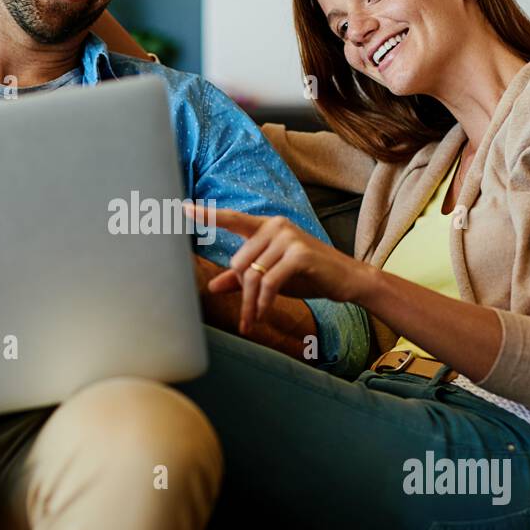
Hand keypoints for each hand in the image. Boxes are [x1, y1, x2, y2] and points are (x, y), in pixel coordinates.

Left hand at [182, 202, 366, 334]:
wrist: (347, 279)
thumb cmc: (308, 275)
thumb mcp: (272, 275)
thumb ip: (242, 277)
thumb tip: (212, 286)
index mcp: (266, 226)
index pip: (231, 219)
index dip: (206, 215)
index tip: (182, 209)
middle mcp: (276, 226)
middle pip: (239, 263)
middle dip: (241, 292)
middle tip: (249, 312)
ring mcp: (288, 238)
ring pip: (252, 275)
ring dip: (250, 303)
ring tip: (252, 320)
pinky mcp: (299, 254)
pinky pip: (268, 283)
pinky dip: (263, 302)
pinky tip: (262, 313)